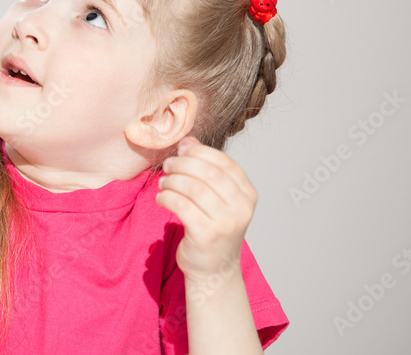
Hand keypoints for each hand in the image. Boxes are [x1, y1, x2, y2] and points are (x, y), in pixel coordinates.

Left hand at [155, 136, 257, 280]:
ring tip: (163, 183)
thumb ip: (205, 168)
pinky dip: (167, 197)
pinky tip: (161, 199)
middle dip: (183, 164)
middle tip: (168, 166)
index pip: (224, 162)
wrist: (214, 269)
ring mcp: (226, 223)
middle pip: (208, 173)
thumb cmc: (212, 227)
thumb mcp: (216, 197)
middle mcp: (242, 208)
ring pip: (194, 188)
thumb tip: (188, 140)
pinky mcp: (207, 235)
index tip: (181, 151)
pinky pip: (182, 206)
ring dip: (172, 181)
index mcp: (248, 194)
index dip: (199, 152)